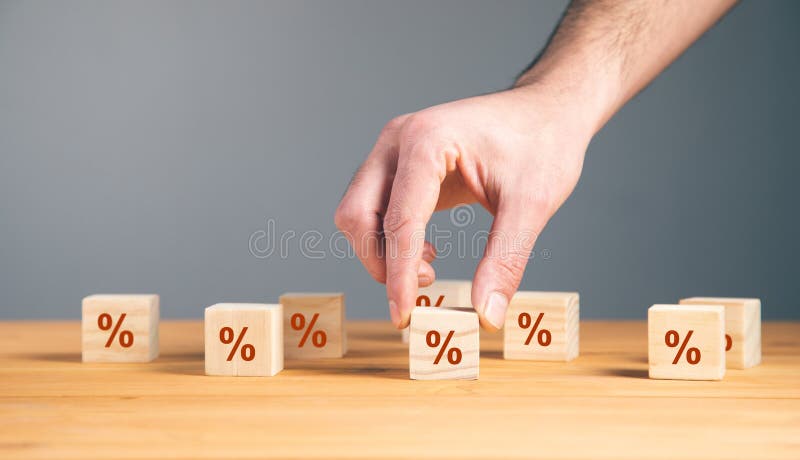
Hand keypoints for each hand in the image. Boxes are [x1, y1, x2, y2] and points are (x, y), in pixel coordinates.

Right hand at [335, 84, 592, 330]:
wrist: (547, 111)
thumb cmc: (543, 145)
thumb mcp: (531, 205)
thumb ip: (505, 260)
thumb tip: (486, 317)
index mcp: (427, 140)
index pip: (399, 219)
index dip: (397, 274)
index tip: (404, 316)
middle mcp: (398, 140)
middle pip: (357, 213)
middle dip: (380, 261)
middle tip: (422, 290)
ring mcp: (394, 149)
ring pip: (357, 212)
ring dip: (382, 251)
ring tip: (429, 268)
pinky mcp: (399, 164)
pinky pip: (373, 208)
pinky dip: (390, 239)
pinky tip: (427, 253)